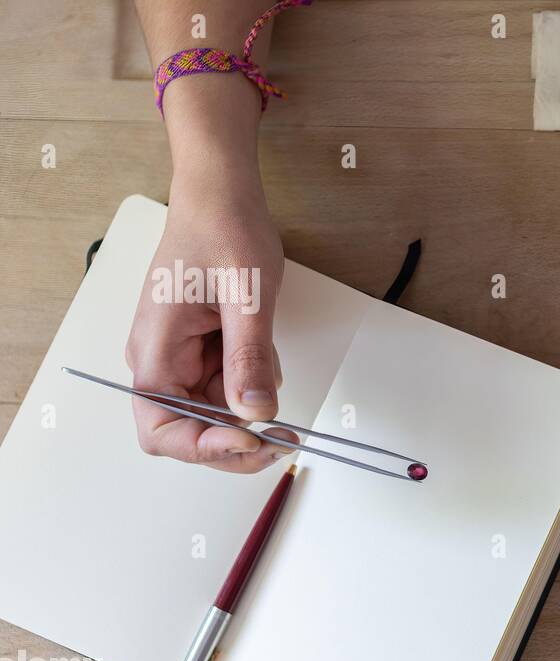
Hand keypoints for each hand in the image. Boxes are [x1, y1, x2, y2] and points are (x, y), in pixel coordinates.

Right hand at [125, 178, 296, 471]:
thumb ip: (248, 356)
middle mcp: (160, 360)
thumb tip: (254, 412)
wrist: (222, 196)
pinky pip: (227, 386)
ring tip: (270, 361)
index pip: (160, 429)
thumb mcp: (248, 295)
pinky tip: (265, 350)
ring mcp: (180, 357)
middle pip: (189, 430)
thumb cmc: (224, 229)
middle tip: (285, 436)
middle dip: (237, 439)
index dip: (205, 448)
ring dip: (248, 407)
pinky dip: (252, 381)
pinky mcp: (201, 351)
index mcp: (156, 348)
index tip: (253, 440)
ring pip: (214, 412)